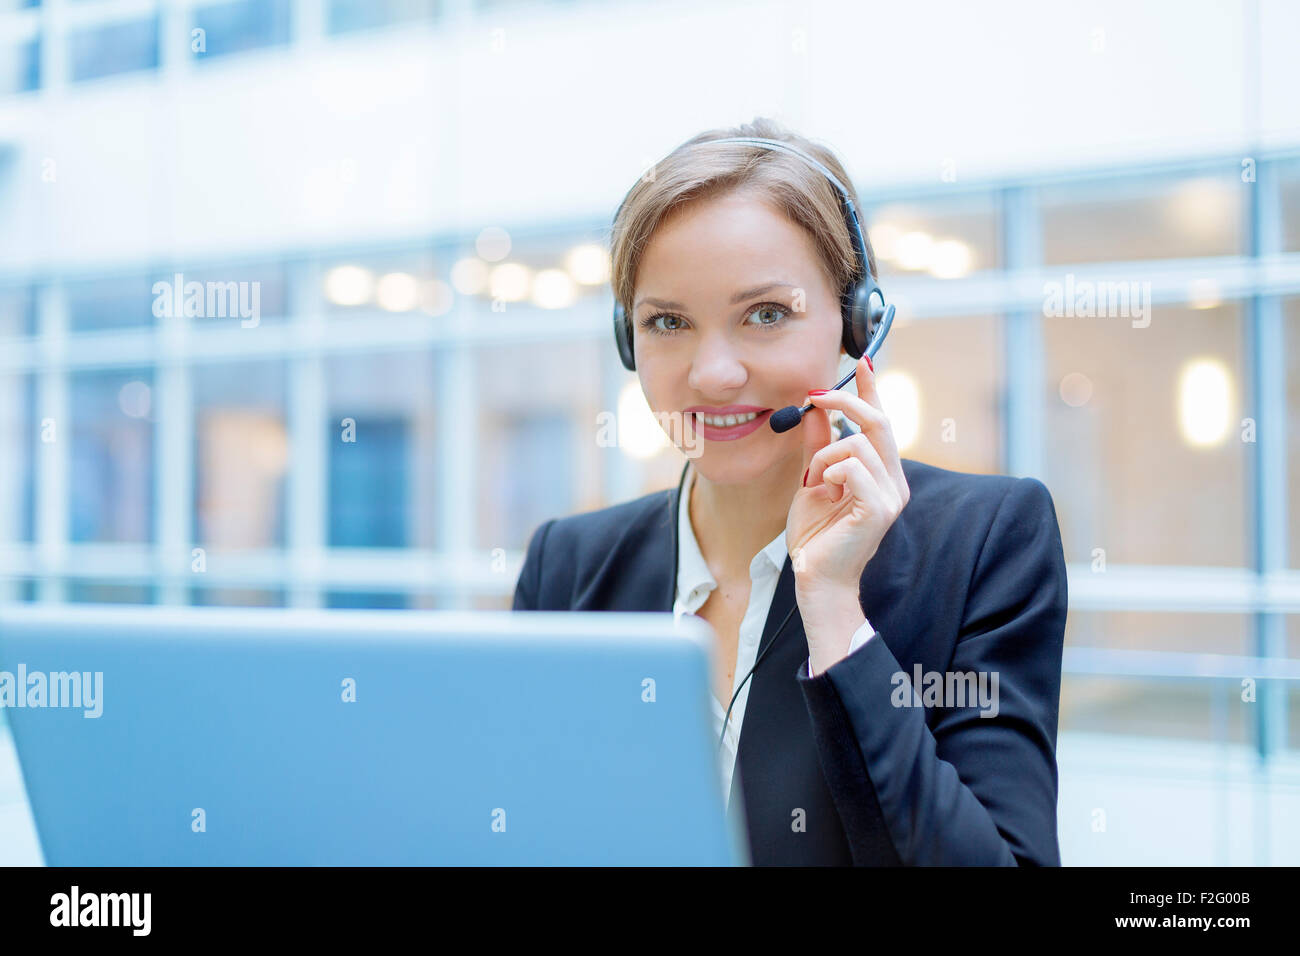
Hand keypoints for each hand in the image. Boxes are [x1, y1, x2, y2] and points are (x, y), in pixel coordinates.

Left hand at [786, 354, 911, 596]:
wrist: (815, 577)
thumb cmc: (816, 536)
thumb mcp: (812, 480)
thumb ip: (818, 445)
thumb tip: (816, 408)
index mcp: (882, 474)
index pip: (882, 422)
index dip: (873, 389)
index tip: (863, 360)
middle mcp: (894, 481)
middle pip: (878, 422)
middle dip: (845, 400)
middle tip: (814, 396)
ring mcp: (890, 495)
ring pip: (859, 442)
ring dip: (825, 454)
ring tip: (814, 480)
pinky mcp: (879, 508)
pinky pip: (852, 465)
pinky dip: (828, 470)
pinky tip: (822, 489)